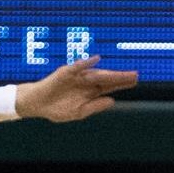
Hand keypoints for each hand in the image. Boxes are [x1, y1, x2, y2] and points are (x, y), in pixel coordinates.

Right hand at [16, 57, 138, 122]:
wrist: (37, 105)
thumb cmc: (57, 108)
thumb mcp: (79, 112)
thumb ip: (95, 106)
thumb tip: (112, 101)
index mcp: (90, 91)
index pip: (109, 86)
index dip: (122, 84)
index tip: (135, 81)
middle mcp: (86, 82)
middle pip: (106, 78)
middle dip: (120, 77)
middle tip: (136, 75)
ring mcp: (76, 76)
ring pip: (95, 73)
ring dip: (109, 72)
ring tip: (122, 73)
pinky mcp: (65, 73)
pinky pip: (77, 67)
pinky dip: (86, 63)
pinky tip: (96, 60)